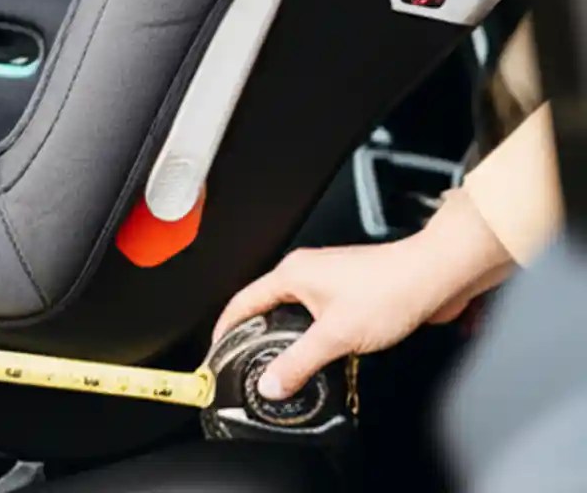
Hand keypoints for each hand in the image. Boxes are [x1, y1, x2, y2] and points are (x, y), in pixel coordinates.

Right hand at [212, 191, 515, 400]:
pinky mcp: (350, 289)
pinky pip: (318, 313)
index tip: (217, 350)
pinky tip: (323, 352)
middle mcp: (307, 271)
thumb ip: (299, 363)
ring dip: (288, 336)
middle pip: (266, 305)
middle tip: (247, 362)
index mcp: (292, 274)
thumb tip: (271, 382)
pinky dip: (312, 334)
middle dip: (255, 334)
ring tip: (284, 363)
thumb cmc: (392, 288)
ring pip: (294, 310)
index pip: (243, 302)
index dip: (225, 327)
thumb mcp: (336, 336)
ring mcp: (329, 279)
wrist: (436, 274)